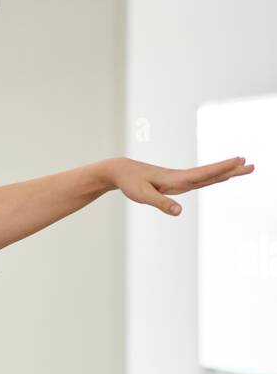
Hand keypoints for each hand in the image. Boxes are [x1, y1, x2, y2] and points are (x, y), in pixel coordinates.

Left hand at [109, 155, 253, 214]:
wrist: (121, 171)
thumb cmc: (130, 183)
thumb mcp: (143, 196)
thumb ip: (161, 203)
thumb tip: (179, 212)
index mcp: (176, 180)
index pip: (203, 174)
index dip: (222, 169)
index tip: (239, 161)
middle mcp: (181, 178)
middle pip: (211, 174)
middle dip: (231, 169)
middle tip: (251, 165)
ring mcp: (179, 179)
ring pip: (207, 176)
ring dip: (225, 172)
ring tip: (243, 168)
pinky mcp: (175, 182)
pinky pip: (199, 180)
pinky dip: (212, 177)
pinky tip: (219, 177)